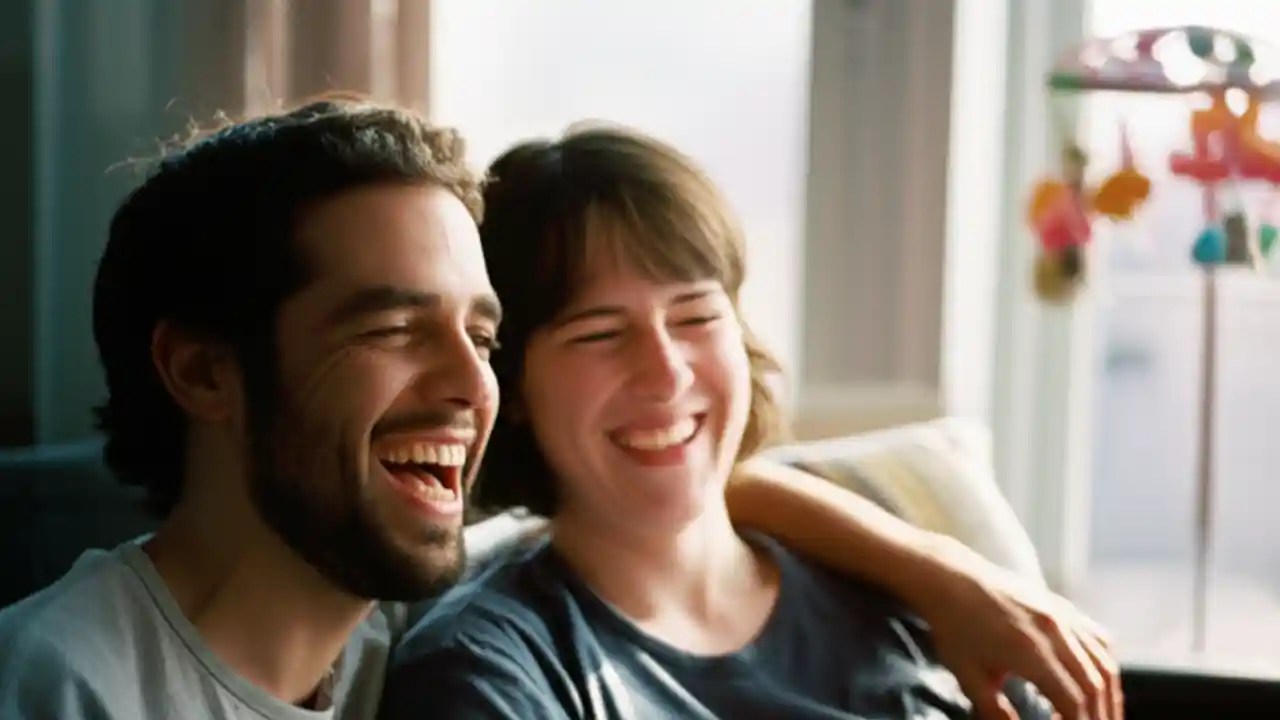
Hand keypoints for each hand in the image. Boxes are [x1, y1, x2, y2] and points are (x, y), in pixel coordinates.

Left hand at [909, 536, 1121, 719]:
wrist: (950, 578)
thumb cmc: (953, 628)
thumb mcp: (968, 676)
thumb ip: (994, 711)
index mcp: (1031, 651)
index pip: (1072, 700)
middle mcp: (1055, 631)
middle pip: (1095, 684)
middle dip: (1099, 716)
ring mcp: (1062, 615)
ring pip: (1103, 662)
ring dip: (1108, 695)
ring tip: (1102, 716)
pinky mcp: (1062, 606)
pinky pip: (1098, 639)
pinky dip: (1104, 665)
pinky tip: (1097, 682)